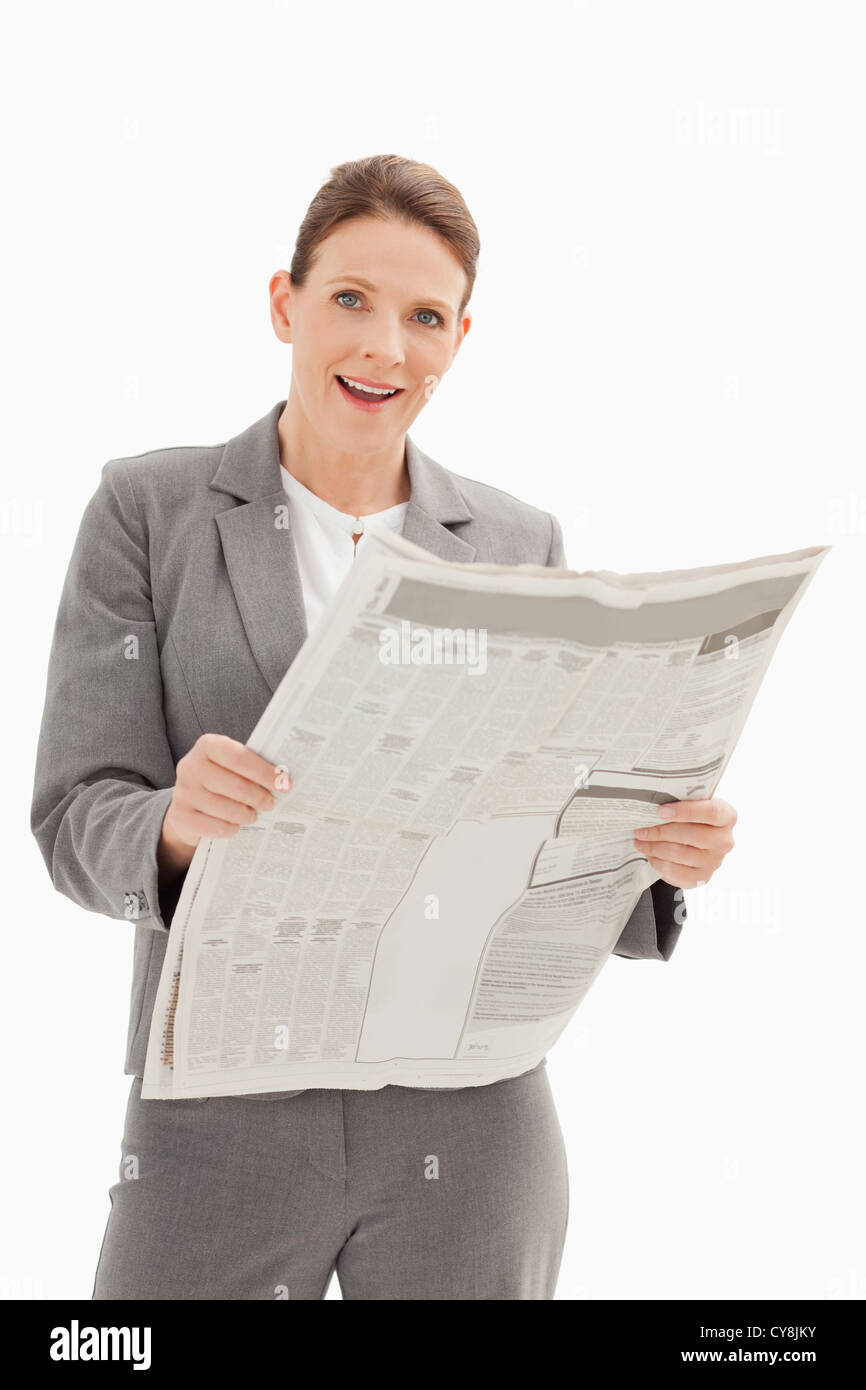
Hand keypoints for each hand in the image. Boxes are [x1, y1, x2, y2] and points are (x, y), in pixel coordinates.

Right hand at [158, 733, 292, 880]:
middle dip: (259, 797)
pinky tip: (235, 825)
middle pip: (235, 785)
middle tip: (270, 803)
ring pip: (227, 809)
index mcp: (207, 746)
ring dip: (246, 815)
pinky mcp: (181, 816)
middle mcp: (191, 766)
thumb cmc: (220, 780)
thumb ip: (252, 766)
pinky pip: (216, 827)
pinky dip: (231, 828)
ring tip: (253, 815)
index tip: (286, 784)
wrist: (188, 804)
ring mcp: (183, 792)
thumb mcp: (231, 766)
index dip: (264, 772)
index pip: (240, 757)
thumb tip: (284, 780)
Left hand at [632, 797, 736, 889]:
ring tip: (640, 842)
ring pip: (680, 854)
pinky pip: (676, 872)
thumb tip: (653, 800)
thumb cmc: (691, 819)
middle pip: (692, 835)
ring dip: (654, 848)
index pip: (712, 812)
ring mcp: (715, 861)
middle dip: (661, 832)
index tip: (660, 811)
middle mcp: (725, 840)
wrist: (694, 844)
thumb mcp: (692, 805)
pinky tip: (650, 855)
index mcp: (727, 816)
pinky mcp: (703, 877)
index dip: (686, 811)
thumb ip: (681, 800)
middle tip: (640, 830)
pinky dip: (659, 863)